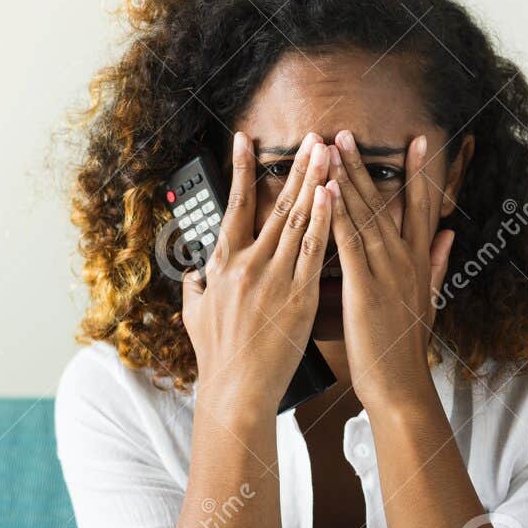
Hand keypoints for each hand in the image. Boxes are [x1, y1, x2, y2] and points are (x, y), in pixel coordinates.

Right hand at [181, 132, 331, 417]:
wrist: (236, 389)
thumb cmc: (217, 356)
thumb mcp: (194, 314)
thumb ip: (197, 287)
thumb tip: (196, 273)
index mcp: (220, 263)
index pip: (233, 205)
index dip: (240, 169)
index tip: (245, 139)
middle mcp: (246, 263)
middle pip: (274, 205)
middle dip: (294, 168)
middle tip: (310, 138)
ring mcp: (273, 278)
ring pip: (297, 220)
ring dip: (314, 183)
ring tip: (327, 154)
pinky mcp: (298, 296)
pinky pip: (314, 251)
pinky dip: (325, 221)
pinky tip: (333, 195)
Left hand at [326, 130, 456, 411]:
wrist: (399, 383)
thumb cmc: (407, 346)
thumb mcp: (430, 300)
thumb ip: (438, 264)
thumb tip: (450, 235)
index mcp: (420, 263)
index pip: (421, 208)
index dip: (418, 174)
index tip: (415, 142)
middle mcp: (405, 261)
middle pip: (387, 204)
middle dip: (365, 167)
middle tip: (347, 134)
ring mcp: (386, 273)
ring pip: (365, 217)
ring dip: (346, 180)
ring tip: (331, 149)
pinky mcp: (364, 288)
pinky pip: (349, 244)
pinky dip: (337, 216)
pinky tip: (325, 192)